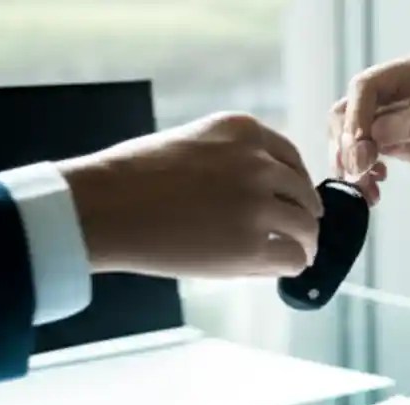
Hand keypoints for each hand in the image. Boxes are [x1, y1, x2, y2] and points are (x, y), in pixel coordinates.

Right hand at [58, 112, 322, 277]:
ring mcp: (257, 204)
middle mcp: (258, 163)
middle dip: (302, 215)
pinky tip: (283, 268)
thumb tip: (265, 193)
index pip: (290, 158)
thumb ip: (232, 158)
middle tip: (298, 234)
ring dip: (303, 244)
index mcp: (243, 131)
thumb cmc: (132, 178)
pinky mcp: (250, 244)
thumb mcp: (192, 143)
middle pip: (303, 193)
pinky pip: (292, 257)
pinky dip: (293, 264)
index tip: (294, 200)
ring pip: (305, 228)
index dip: (295, 184)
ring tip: (296, 255)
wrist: (104, 207)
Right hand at [331, 57, 409, 222]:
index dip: (355, 116)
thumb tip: (376, 131)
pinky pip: (363, 156)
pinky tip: (375, 186)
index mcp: (407, 74)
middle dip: (346, 143)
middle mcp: (393, 92)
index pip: (365, 87)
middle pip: (348, 111)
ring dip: (350, 162)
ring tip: (366, 185)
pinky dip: (362, 173)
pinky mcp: (392, 144)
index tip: (358, 147)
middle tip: (359, 170)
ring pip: (349, 137)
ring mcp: (390, 119)